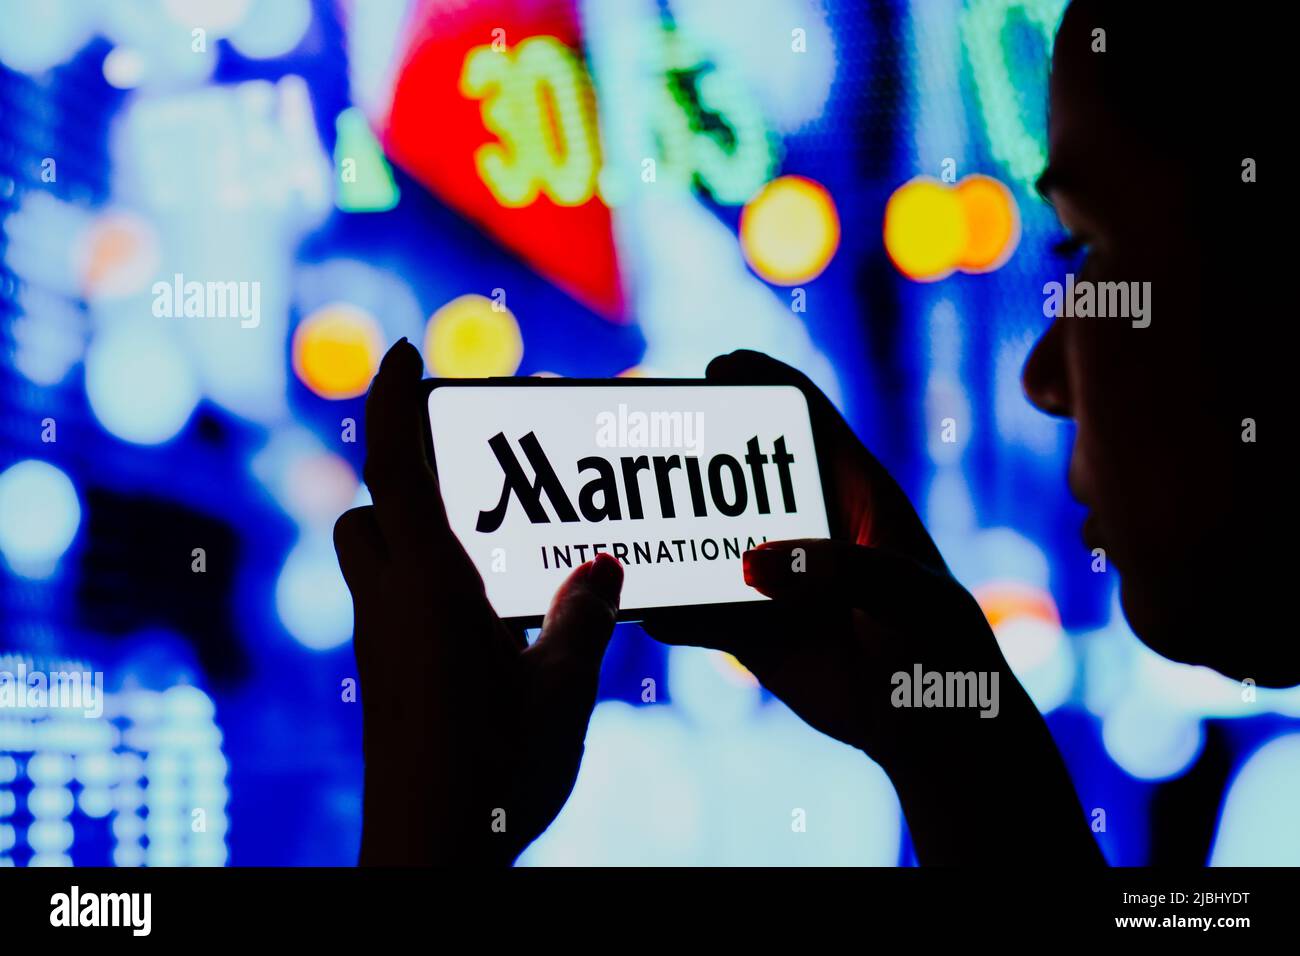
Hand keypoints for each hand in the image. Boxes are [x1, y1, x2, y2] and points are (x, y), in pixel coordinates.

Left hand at [334, 340, 622, 865]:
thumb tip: (604, 563)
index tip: (401, 350)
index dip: (394, 400)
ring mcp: (379, 645)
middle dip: (406, 475)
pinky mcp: (384, 681)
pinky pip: (391, 604)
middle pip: (372, 509)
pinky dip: (425, 586)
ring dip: (412, 533)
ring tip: (491, 549)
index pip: (396, 466)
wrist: (431, 860)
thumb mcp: (564, 688)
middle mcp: (391, 604)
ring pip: (373, 558)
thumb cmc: (497, 774)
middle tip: (475, 473)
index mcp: (431, 585)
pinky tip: (488, 624)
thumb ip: (585, 615)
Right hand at [643, 349, 1001, 763]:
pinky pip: (697, 614)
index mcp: (853, 492)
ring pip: (705, 545)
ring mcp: (771, 578)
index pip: (806, 416)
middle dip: (686, 453)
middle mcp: (803, 526)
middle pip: (734, 473)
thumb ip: (839, 571)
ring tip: (621, 520)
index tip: (716, 368)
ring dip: (665, 535)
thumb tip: (751, 564)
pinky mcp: (749, 631)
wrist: (929, 728)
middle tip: (635, 435)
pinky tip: (646, 605)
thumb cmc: (941, 646)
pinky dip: (670, 610)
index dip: (763, 383)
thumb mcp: (908, 595)